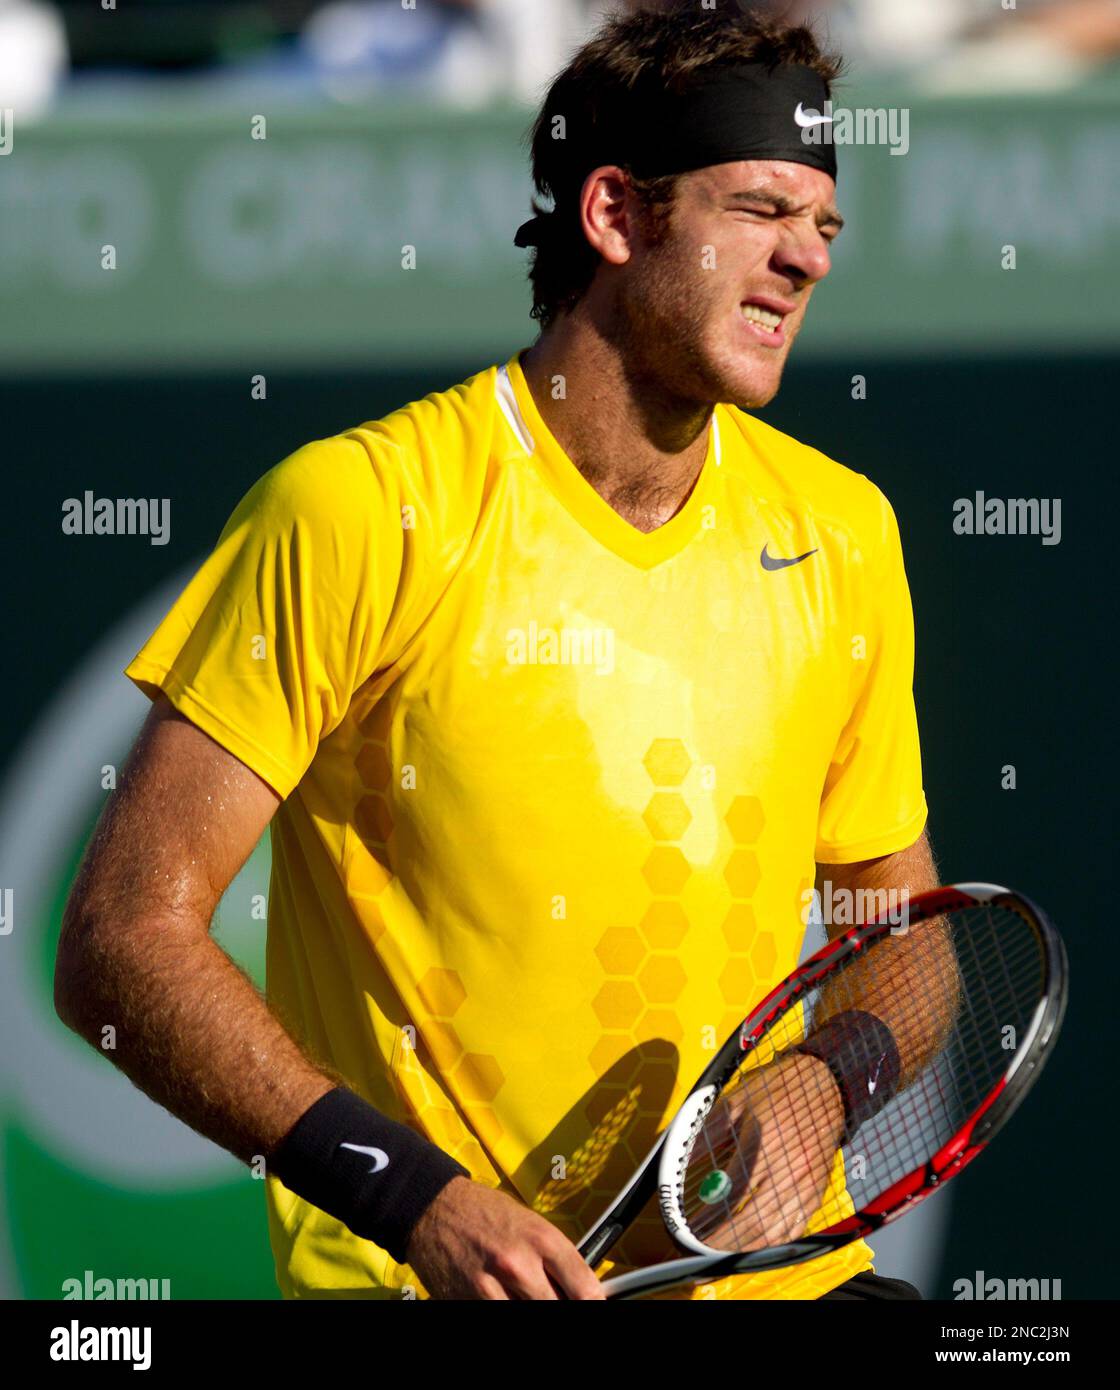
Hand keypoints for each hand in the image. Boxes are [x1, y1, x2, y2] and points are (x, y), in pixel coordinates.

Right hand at [404, 1177, 606, 1299]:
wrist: (434, 1207)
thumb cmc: (484, 1211)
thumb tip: (579, 1288)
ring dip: (529, 1306)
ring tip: (524, 1293)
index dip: (594, 1301)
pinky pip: (497, 1314)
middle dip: (560, 1305)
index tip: (594, 1303)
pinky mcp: (469, 1301)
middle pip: (558, 1308)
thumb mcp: (529, 1222)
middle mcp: (519, 1263)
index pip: (585, 1288)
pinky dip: (504, 1307)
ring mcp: (492, 1287)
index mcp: (541, 1238)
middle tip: (551, 1295)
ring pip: (528, 1315)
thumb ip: (553, 1257)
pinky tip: (501, 1295)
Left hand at [704, 1051, 844, 1250]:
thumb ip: (708, 1133)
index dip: (710, 1218)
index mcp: (763, 1145)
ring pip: (776, 1233)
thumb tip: (680, 1163)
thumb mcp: (736, 1101)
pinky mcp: (816, 1192)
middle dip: (723, 1244)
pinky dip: (772, 1245)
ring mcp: (806, 1185)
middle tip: (698, 1253)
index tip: (688, 1230)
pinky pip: (795, 1229)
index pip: (733, 1194)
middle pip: (754, 1222)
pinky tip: (753, 1248)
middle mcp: (788, 1170)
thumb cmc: (776, 1090)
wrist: (824, 1083)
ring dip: (746, 1250)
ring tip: (719, 1255)